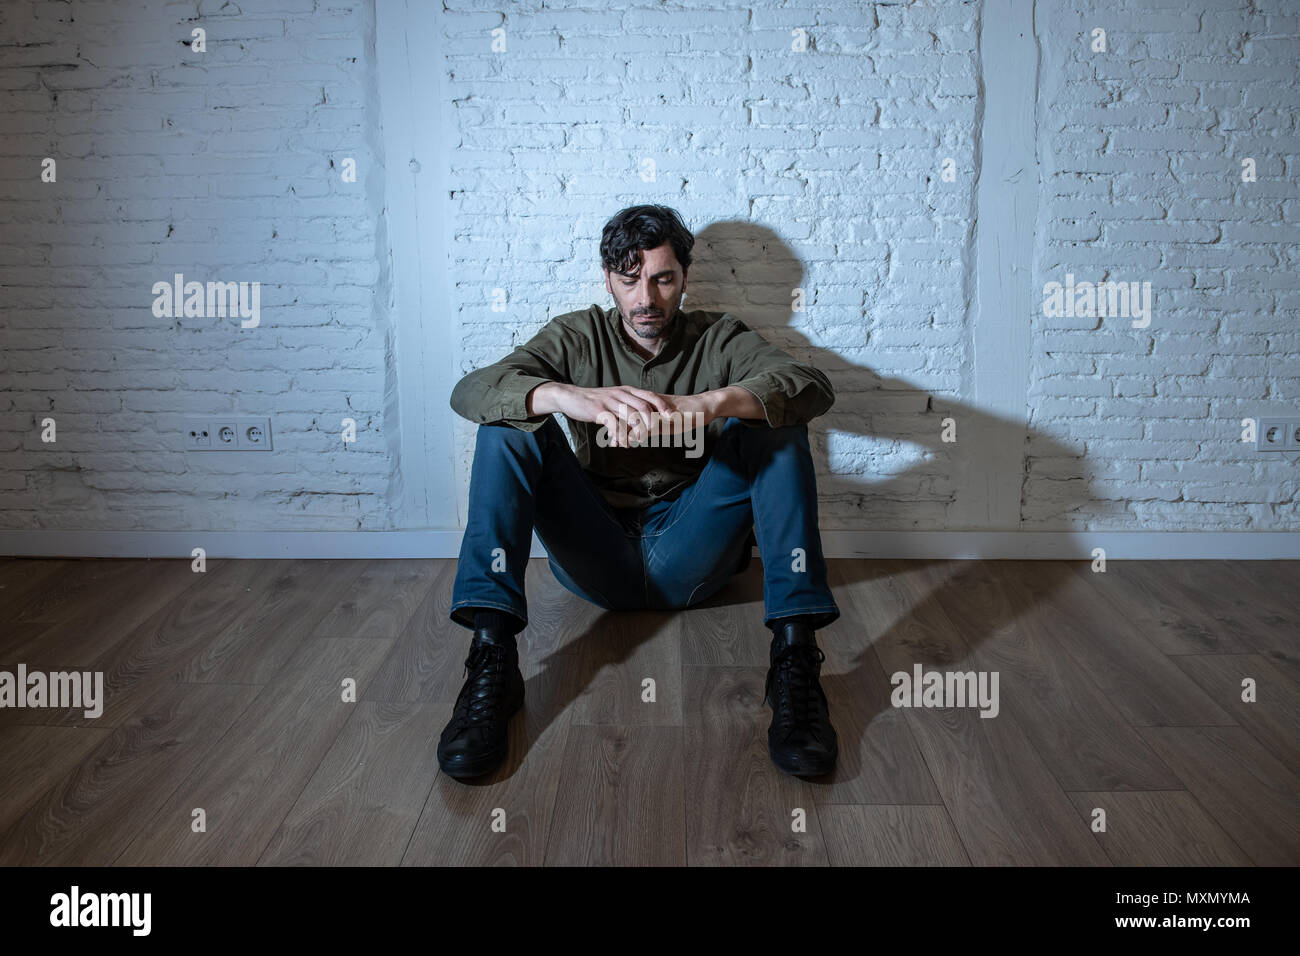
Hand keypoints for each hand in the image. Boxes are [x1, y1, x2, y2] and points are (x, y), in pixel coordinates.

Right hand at [529, 384, 715, 446]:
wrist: (571, 397)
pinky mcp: (599, 410)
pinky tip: (620, 444)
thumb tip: (642, 420)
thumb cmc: (594, 401)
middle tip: (658, 434)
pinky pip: (613, 423)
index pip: (649, 396)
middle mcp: (621, 394)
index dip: (662, 406)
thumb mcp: (614, 401)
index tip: (672, 417)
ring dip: (637, 431)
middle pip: (643, 406)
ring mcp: (610, 401)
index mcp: (627, 390)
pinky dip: (619, 435)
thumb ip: (627, 408)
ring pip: (630, 416)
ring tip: (639, 443)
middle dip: (653, 421)